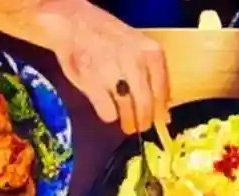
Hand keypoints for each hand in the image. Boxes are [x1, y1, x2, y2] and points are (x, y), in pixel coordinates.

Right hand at [36, 0, 169, 133]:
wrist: (75, 26)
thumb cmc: (107, 39)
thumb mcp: (138, 48)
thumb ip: (151, 76)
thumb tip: (163, 111)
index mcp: (151, 53)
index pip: (163, 92)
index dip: (160, 111)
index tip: (158, 120)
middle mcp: (135, 63)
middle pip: (146, 106)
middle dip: (142, 122)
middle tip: (138, 126)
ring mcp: (113, 74)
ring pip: (128, 112)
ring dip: (126, 121)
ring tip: (123, 120)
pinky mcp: (93, 85)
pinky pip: (108, 113)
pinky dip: (108, 115)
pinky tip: (106, 107)